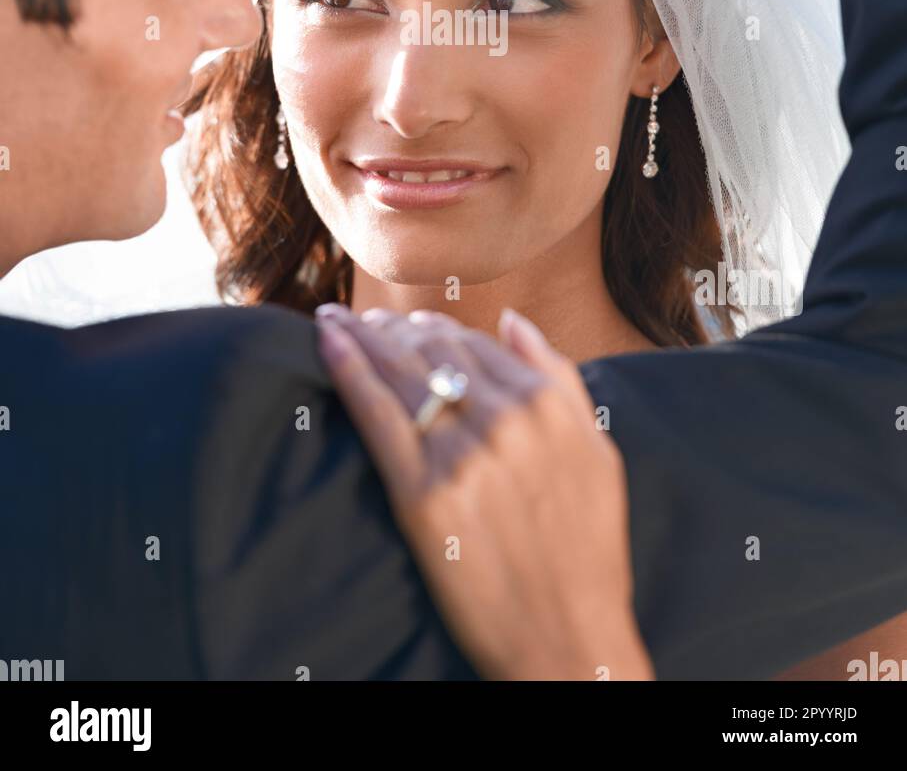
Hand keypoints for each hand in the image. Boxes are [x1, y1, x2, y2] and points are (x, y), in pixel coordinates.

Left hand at [315, 303, 653, 681]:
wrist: (566, 644)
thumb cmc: (588, 555)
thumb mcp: (597, 453)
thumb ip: (560, 378)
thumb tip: (511, 321)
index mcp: (547, 406)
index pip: (476, 342)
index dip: (436, 327)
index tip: (409, 322)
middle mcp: (505, 420)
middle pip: (433, 348)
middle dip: (394, 327)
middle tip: (366, 320)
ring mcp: (461, 455)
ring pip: (401, 369)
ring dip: (364, 334)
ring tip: (337, 320)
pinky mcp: (422, 494)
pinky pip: (376, 412)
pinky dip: (347, 366)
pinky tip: (326, 338)